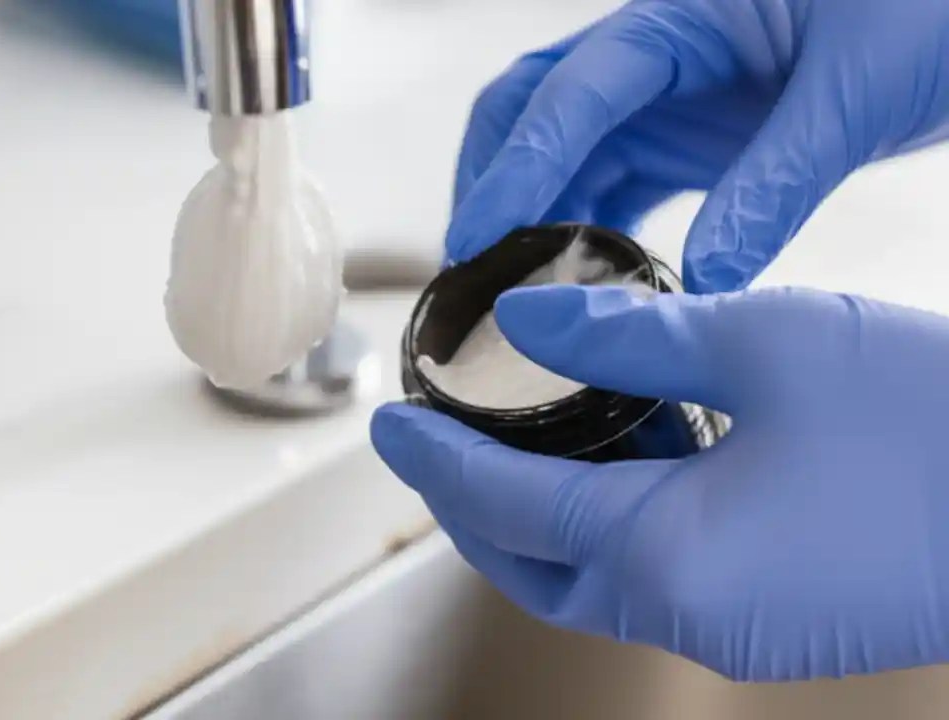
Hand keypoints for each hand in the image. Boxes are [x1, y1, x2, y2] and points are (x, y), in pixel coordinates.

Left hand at [372, 284, 948, 680]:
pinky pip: (651, 580)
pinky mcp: (768, 619)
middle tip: (439, 439)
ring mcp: (728, 628)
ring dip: (538, 518)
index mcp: (666, 555)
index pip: (503, 507)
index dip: (433, 461)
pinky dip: (610, 525)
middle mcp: (684, 612)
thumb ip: (629, 333)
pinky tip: (630, 454)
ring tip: (523, 435)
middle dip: (469, 507)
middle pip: (529, 567)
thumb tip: (527, 319)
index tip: (387, 425)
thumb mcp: (771, 343)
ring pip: (586, 581)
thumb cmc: (931, 427)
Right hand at [449, 0, 948, 291]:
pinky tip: (584, 281)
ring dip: (531, 213)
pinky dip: (586, 231)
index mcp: (677, 18)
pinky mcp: (684, 136)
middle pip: (529, 108)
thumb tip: (706, 276)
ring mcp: (664, 96)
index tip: (477, 236)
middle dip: (490, 177)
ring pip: (562, 152)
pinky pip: (611, 184)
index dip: (518, 167)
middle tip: (471, 260)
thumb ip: (776, 182)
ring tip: (513, 286)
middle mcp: (653, 54)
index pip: (571, 93)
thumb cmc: (923, 12)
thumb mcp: (854, 93)